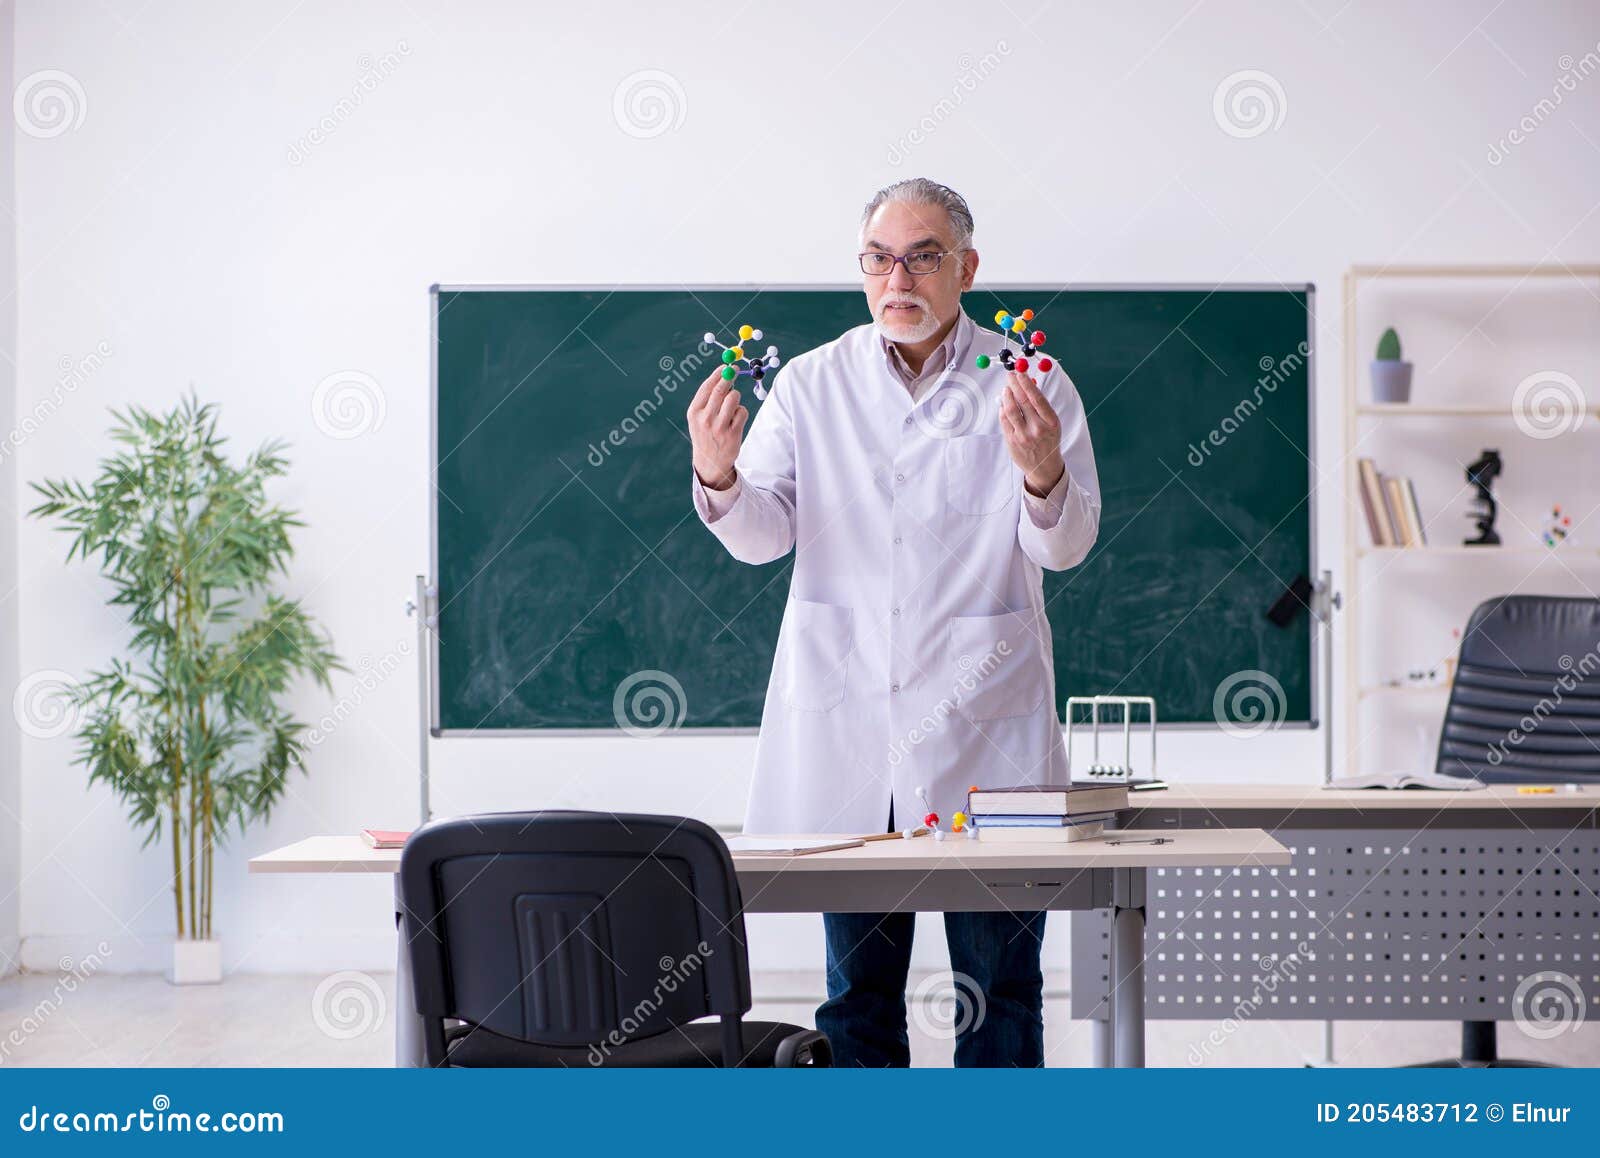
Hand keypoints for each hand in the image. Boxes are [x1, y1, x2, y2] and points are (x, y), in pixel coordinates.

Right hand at [687, 369, 747, 489]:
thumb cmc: (705, 434)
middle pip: (720, 390)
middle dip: (729, 377)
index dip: (718, 373)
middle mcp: (705, 419)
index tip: (726, 365)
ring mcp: (719, 427)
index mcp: (694, 412)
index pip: (706, 387)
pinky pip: (743, 412)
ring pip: (734, 398)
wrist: (709, 463)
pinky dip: (742, 412)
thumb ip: (707, 398)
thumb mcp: (698, 417)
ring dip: (736, 398)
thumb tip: (724, 375)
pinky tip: (735, 420)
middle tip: (735, 370)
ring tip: (732, 407)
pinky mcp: (732, 434)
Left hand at [999, 371, 1064, 496]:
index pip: (1037, 398)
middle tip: (1010, 376)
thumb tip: (1027, 384)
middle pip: (1022, 401)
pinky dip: (1002, 409)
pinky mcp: (1012, 441)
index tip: (1021, 373)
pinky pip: (1004, 420)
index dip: (1027, 384)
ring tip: (1006, 389)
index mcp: (1051, 422)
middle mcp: (1038, 429)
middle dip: (1014, 385)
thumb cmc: (1048, 441)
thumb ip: (1040, 405)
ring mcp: (1023, 436)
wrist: (1044, 466)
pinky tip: (1003, 404)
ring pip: (1010, 409)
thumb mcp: (1052, 423)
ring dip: (1006, 395)